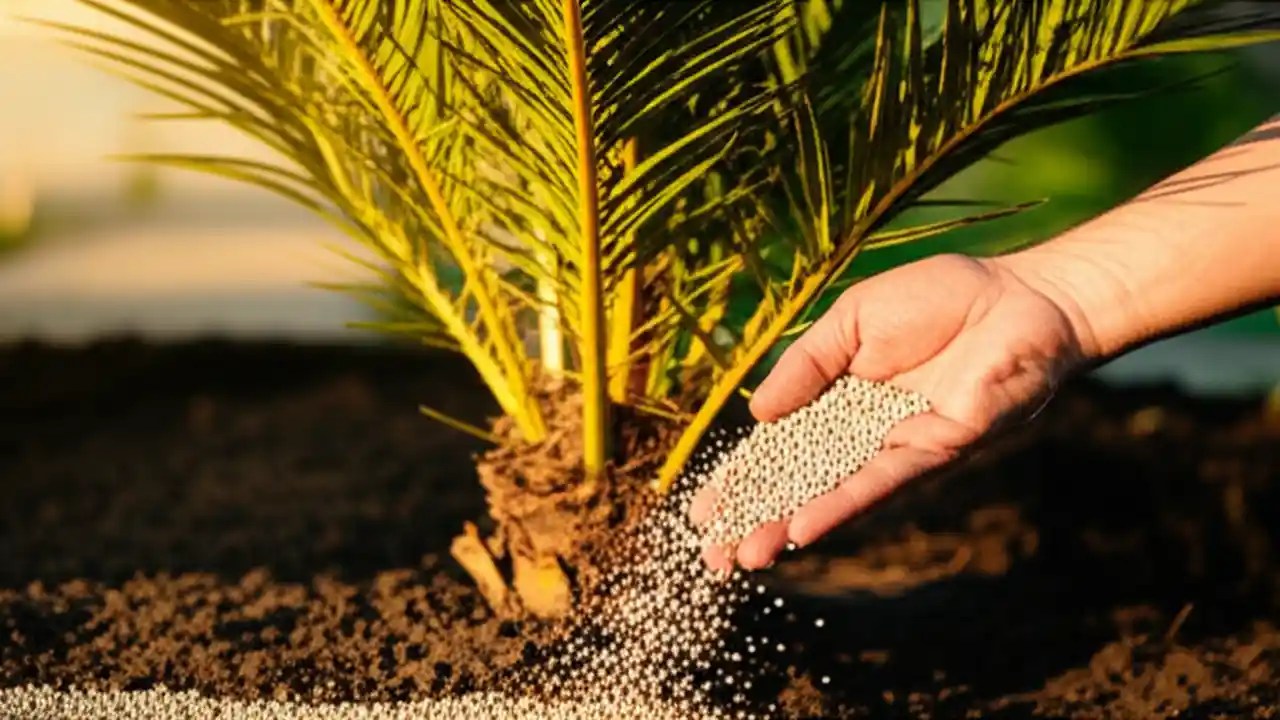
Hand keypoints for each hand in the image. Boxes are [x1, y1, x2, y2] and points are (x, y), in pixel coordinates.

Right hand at [694, 252, 1095, 569]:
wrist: (1020, 296)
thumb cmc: (940, 297)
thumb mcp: (851, 320)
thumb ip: (806, 365)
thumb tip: (755, 414)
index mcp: (837, 399)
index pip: (779, 449)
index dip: (742, 480)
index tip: (702, 512)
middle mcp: (864, 432)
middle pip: (799, 483)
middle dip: (756, 519)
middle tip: (714, 558)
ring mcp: (897, 445)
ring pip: (833, 494)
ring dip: (789, 526)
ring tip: (747, 557)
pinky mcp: (934, 449)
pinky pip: (881, 483)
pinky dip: (840, 506)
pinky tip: (804, 529)